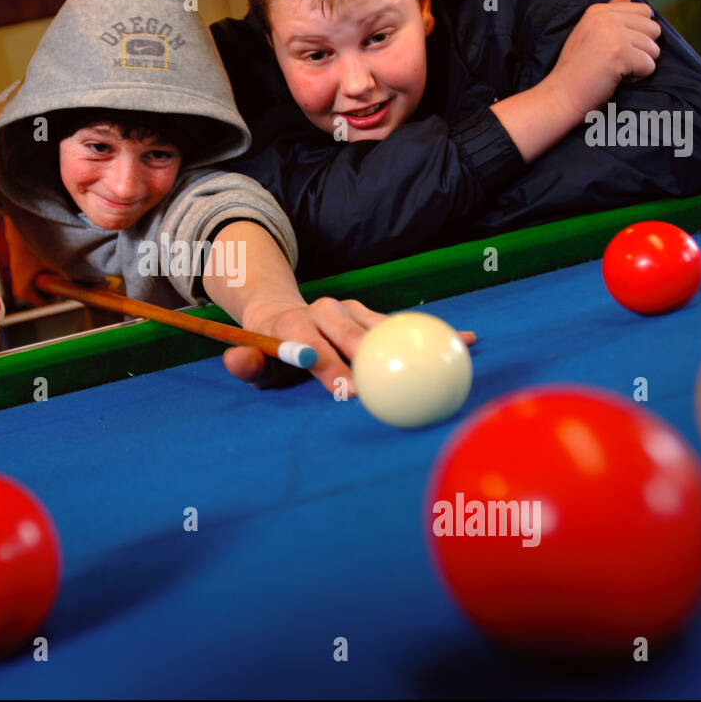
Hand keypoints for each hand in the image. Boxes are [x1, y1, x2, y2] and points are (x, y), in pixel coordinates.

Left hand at [224, 297, 477, 395]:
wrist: (281, 314)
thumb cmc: (272, 350)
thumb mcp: (255, 360)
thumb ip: (246, 363)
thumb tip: (237, 359)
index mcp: (293, 323)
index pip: (312, 346)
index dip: (330, 367)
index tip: (348, 391)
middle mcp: (324, 310)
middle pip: (352, 334)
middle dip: (371, 358)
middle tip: (393, 385)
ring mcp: (351, 309)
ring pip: (380, 326)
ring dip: (411, 339)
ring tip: (447, 352)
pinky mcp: (370, 314)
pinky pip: (400, 324)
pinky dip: (431, 331)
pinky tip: (463, 339)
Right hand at [542, 0, 661, 120]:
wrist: (559, 97)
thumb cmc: (576, 69)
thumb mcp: (590, 33)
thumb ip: (611, 11)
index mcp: (598, 10)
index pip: (644, 12)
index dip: (636, 35)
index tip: (612, 49)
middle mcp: (605, 17)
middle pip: (653, 29)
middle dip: (641, 50)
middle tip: (615, 62)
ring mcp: (613, 34)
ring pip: (653, 49)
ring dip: (638, 65)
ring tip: (613, 70)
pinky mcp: (620, 54)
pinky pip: (649, 66)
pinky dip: (637, 78)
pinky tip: (614, 79)